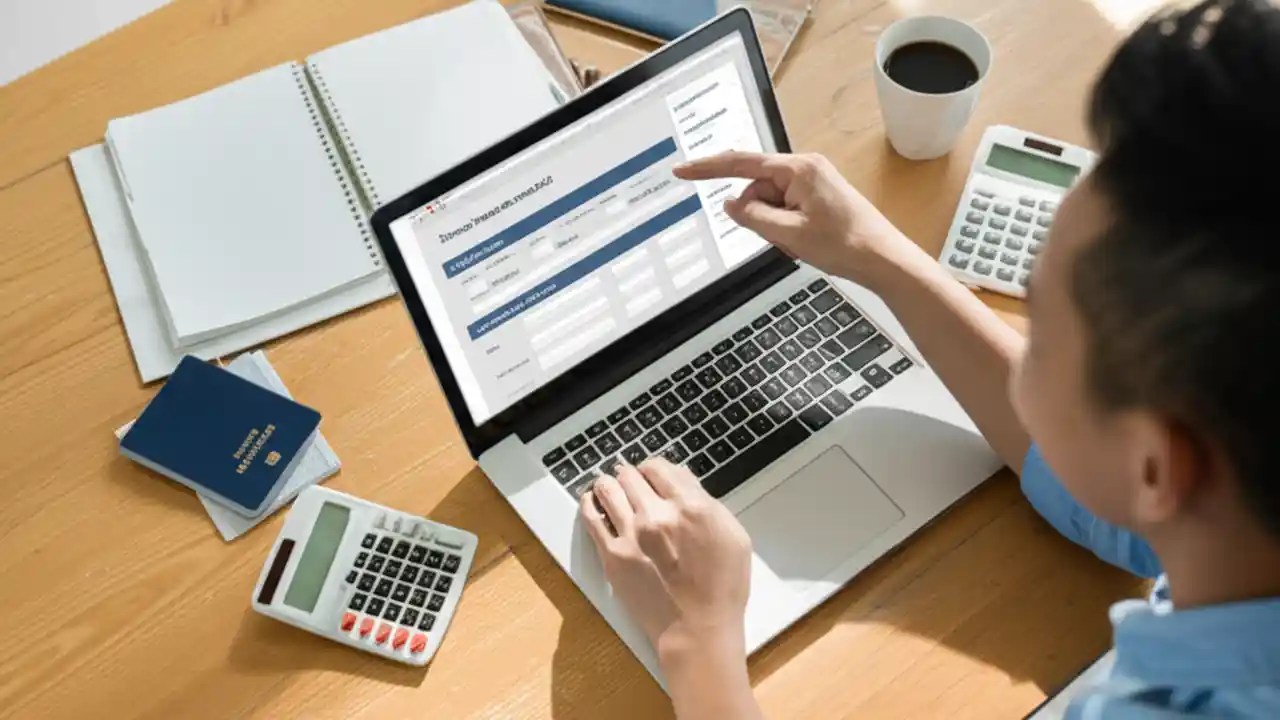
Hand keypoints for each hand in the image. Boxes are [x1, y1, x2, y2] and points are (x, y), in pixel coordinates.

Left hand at [580, 458, 751, 660]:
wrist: (698, 627)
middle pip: (631, 474)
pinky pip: (592, 518)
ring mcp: (630, 533)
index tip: (651, 474)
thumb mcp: (733, 535)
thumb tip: (683, 482)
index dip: (653, 468)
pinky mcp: (612, 555)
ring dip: (609, 483)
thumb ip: (708, 503)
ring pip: (608, 489)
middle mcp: (657, 513)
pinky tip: (592, 500)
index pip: (659, 467)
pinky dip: (590, 504)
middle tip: (629, 479)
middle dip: (630, 474)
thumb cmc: (723, 585)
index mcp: (690, 506)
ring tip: (608, 486)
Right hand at [673, 151, 928, 292]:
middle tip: (783, 239)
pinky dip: (786, 228)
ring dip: (774, 226)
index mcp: (798, 169)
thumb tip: (731, 204)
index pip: (742, 164)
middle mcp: (806, 168)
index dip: (708, 169)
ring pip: (770, 202)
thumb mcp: (788, 234)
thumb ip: (753, 216)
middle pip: (757, 188)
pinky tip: (806, 243)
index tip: (683, 170)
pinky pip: (786, 208)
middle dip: (759, 216)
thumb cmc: (845, 245)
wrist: (884, 259)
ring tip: (801, 244)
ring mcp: (814, 181)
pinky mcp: (819, 196)